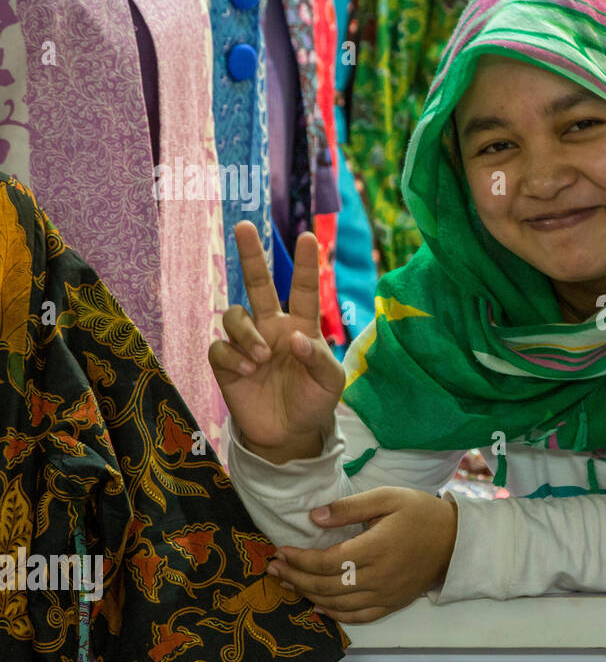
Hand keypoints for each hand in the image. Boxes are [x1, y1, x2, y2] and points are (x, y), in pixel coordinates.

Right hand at [208, 221, 344, 452]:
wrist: (288, 434)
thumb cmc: (312, 401)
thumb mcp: (330, 382)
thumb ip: (318, 359)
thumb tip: (296, 338)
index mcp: (300, 326)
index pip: (302, 289)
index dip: (305, 264)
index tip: (308, 237)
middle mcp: (271, 327)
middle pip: (257, 283)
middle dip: (250, 255)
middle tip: (245, 227)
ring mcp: (247, 343)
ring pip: (234, 315)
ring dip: (246, 333)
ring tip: (262, 358)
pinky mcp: (226, 363)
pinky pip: (219, 347)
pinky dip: (233, 355)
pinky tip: (249, 370)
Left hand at [266, 487, 458, 623]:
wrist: (455, 540)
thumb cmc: (420, 513)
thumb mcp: (387, 498)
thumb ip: (349, 508)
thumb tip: (313, 517)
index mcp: (376, 548)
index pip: (327, 562)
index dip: (299, 560)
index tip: (280, 551)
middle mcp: (379, 577)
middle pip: (326, 586)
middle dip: (296, 578)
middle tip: (274, 568)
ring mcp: (386, 595)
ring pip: (337, 604)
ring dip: (308, 596)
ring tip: (287, 584)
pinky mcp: (392, 604)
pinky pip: (357, 617)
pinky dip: (334, 615)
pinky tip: (317, 607)